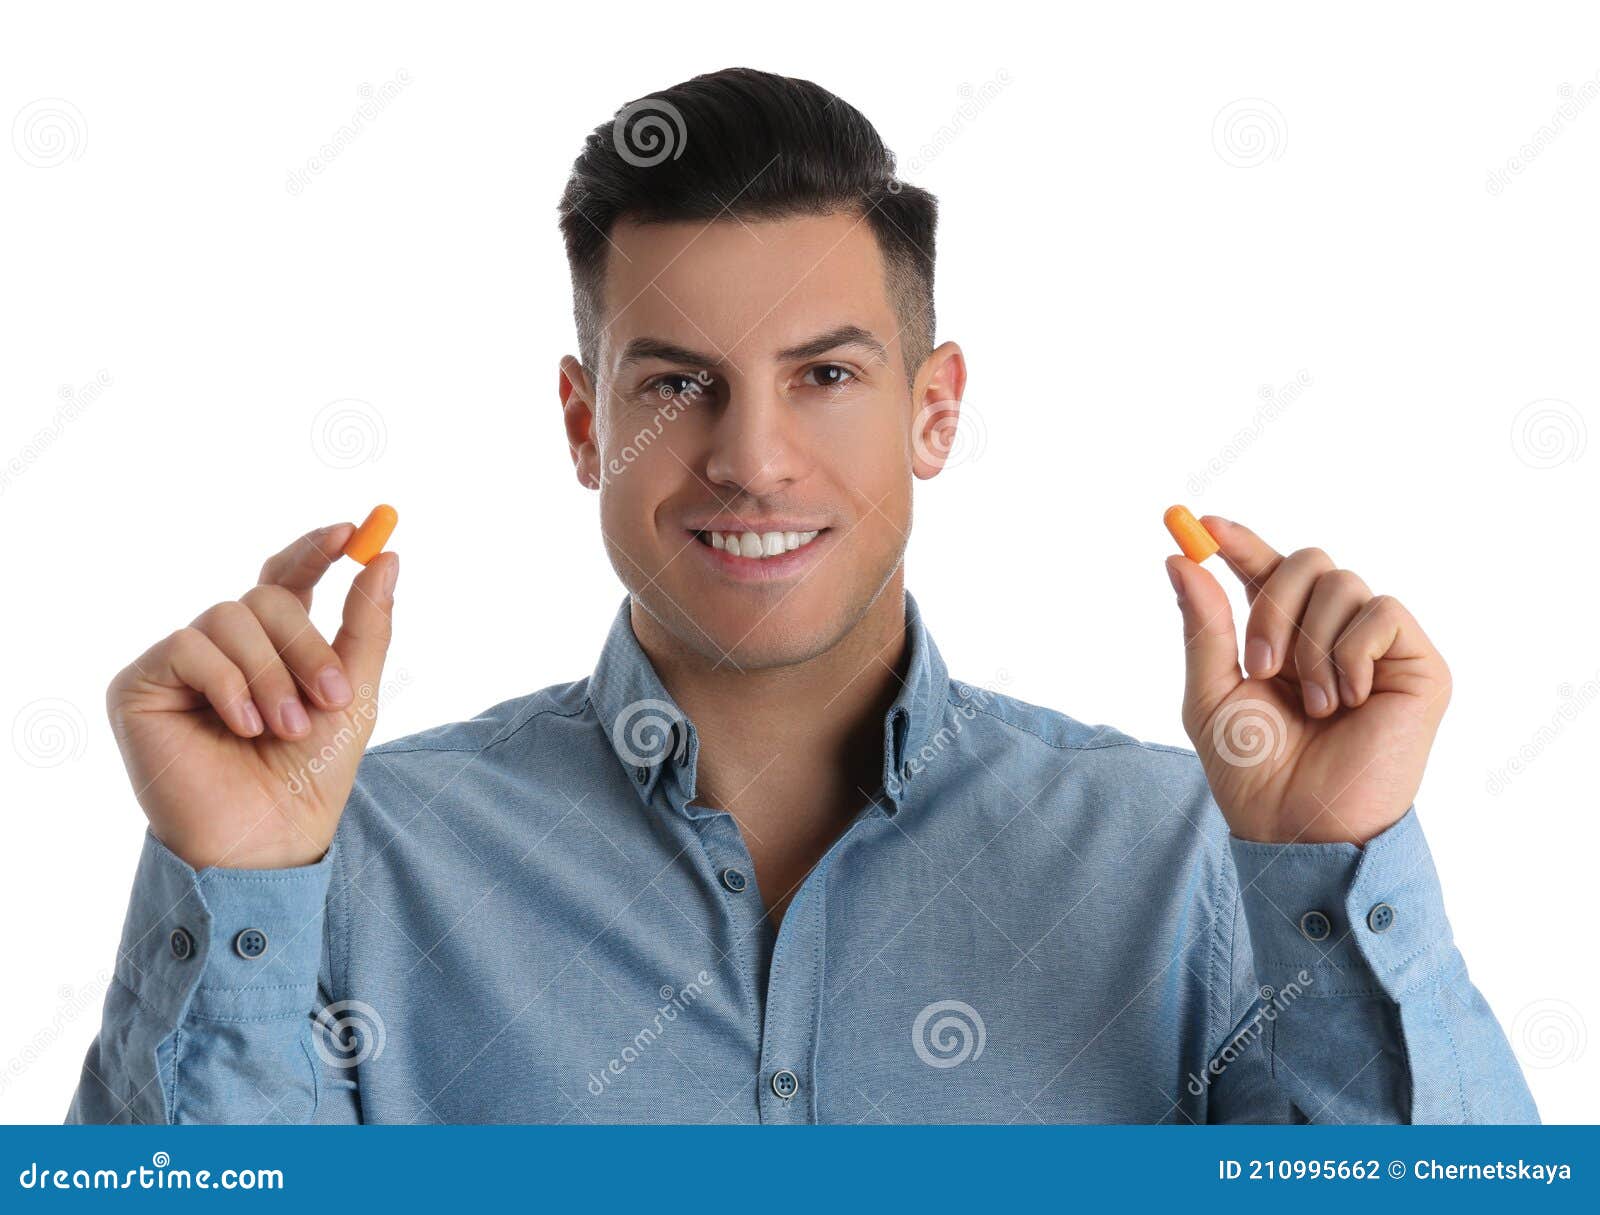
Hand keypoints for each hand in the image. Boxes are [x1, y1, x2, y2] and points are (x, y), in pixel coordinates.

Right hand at [107, 523, 398, 869]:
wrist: (269, 838)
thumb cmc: (311, 776)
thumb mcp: (355, 694)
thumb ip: (367, 625)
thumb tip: (389, 556)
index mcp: (274, 644)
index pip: (288, 576)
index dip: (315, 549)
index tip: (353, 532)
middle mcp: (225, 645)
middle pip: (267, 597)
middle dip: (308, 647)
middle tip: (334, 698)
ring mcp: (181, 663)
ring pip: (229, 616)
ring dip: (271, 675)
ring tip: (286, 730)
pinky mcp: (141, 685)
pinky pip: (188, 647)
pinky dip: (228, 684)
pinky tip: (242, 728)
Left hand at [1165, 517, 1449, 844]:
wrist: (1299, 824)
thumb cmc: (1254, 771)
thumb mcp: (1211, 692)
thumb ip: (1203, 624)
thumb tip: (1178, 558)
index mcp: (1282, 637)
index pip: (1265, 570)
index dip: (1240, 542)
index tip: (1206, 524)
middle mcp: (1332, 633)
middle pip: (1308, 560)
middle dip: (1274, 604)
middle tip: (1260, 665)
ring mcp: (1378, 647)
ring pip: (1344, 582)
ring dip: (1312, 643)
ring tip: (1313, 705)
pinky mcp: (1419, 666)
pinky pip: (1383, 611)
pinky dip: (1351, 654)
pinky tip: (1348, 701)